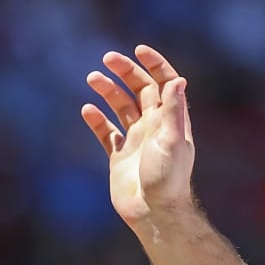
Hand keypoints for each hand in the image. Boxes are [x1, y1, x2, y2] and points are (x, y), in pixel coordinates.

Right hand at [81, 45, 195, 228]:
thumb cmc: (168, 179)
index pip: (165, 84)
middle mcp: (154, 127)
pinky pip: (107, 133)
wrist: (154, 214)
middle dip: (125, 72)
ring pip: (121, 108)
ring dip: (108, 91)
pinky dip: (97, 120)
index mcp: (171, 120)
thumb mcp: (172, 141)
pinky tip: (87, 109)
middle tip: (107, 58)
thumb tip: (178, 79)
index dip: (154, 65)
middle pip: (140, 90)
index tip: (138, 51)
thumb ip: (174, 110)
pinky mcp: (119, 157)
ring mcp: (136, 141)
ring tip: (92, 78)